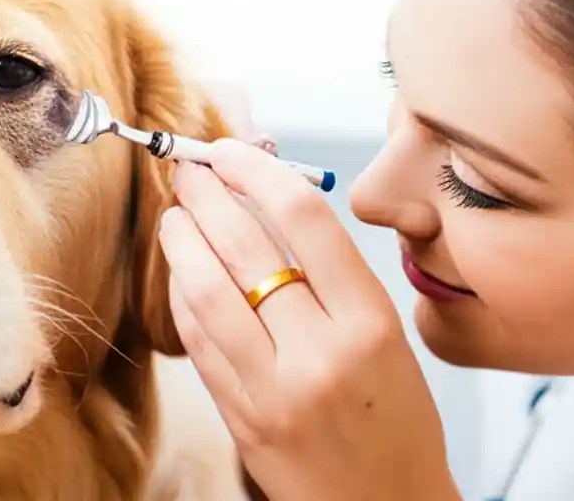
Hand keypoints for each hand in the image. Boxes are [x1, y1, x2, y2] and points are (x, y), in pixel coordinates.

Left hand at [159, 139, 459, 500]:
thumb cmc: (397, 423)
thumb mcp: (388, 338)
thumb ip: (333, 276)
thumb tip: (269, 203)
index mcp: (370, 323)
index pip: (303, 219)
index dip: (256, 171)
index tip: (231, 150)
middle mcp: (321, 353)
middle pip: (245, 247)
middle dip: (206, 196)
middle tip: (190, 171)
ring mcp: (274, 390)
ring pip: (206, 293)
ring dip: (181, 243)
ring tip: (175, 216)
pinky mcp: (241, 419)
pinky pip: (198, 343)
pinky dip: (182, 298)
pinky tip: (180, 274)